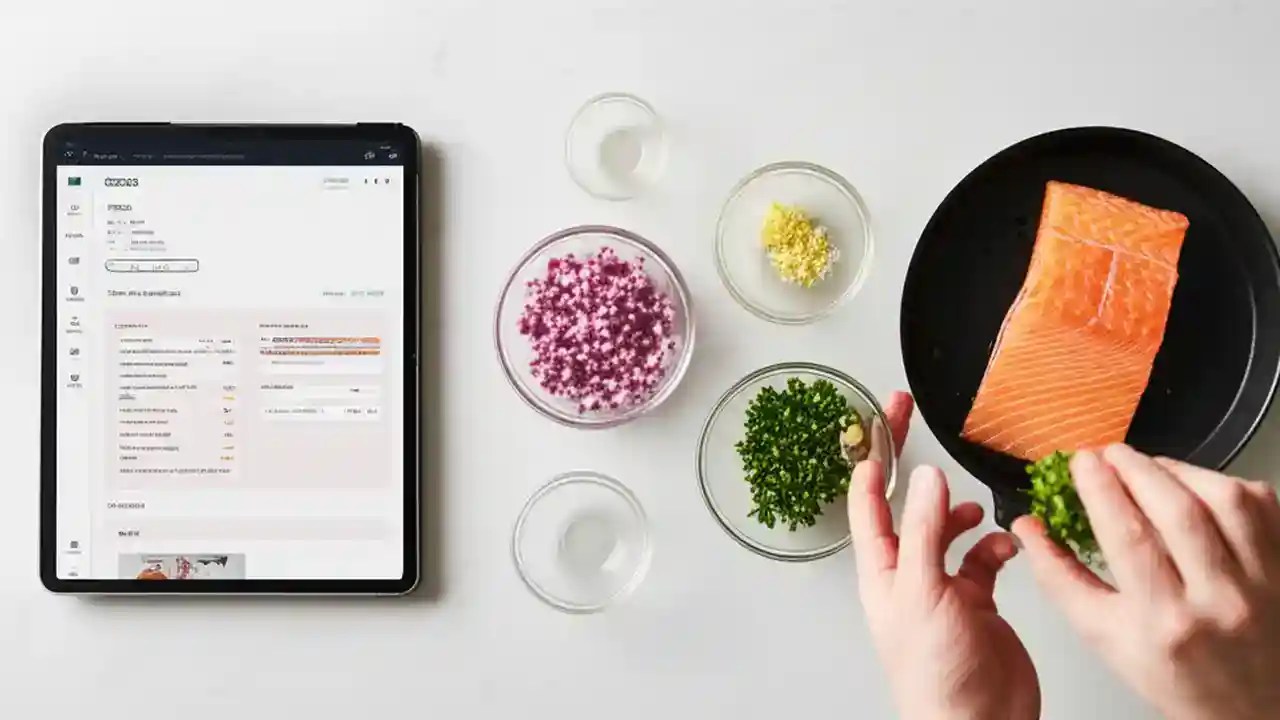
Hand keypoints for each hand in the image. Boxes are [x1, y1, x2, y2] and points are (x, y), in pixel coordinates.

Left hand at [849, 392, 1038, 719]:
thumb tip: (923, 476)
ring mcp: (942, 586)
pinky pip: (983, 558)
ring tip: (977, 509)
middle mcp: (908, 573)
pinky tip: (1006, 546)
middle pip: (905, 504)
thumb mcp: (923, 591)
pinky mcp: (976, 600)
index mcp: (881, 569)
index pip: (868, 498)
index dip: (872, 453)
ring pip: (947, 528)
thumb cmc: (936, 675)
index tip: (881, 413)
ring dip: (961, 512)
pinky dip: (996, 545)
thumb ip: (923, 531)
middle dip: (909, 463)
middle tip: (911, 416)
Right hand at [1013, 445, 1279, 719]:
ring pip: (1225, 498)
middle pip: (1178, 509)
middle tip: (1110, 454)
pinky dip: (1223, 483)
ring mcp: (1262, 581)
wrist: (1249, 705)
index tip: (1082, 462)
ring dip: (1179, 469)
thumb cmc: (1177, 675)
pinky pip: (1260, 503)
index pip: (1130, 536)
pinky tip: (1195, 487)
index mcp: (1165, 622)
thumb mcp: (1104, 637)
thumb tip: (1028, 529)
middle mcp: (1220, 600)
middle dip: (1136, 467)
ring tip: (1149, 469)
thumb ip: (1060, 579)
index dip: (1102, 488)